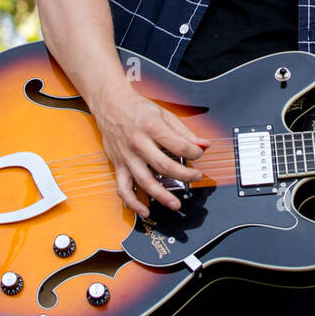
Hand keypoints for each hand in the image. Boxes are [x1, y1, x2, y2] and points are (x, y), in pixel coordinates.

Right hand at [93, 84, 206, 217]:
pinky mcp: (117, 165)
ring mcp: (126, 156)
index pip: (179, 146)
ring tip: (176, 204)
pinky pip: (123, 188)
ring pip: (144, 181)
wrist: (110, 104)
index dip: (194, 153)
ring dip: (161, 196)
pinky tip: (144, 211)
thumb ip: (185, 132)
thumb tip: (204, 145)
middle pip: (164, 166)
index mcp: (151, 127)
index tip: (199, 154)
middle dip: (184, 175)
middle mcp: (138, 143)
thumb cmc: (138, 109)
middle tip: (196, 177)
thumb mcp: (164, 114)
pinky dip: (132, 203)